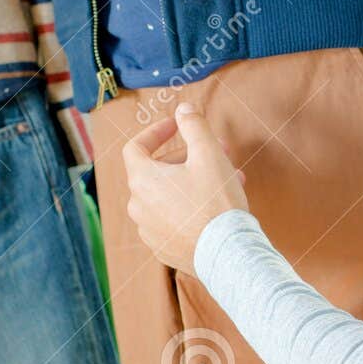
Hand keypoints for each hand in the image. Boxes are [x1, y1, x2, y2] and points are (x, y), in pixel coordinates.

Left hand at [123, 103, 248, 274]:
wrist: (227, 254)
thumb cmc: (215, 201)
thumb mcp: (208, 154)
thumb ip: (193, 126)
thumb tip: (183, 109)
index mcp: (142, 180)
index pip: (135, 147)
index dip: (155, 132)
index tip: (176, 126)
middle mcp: (138, 206)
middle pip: (155, 171)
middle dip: (187, 157)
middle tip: (217, 152)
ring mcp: (149, 230)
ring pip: (168, 196)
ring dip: (192, 182)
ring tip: (226, 179)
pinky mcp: (164, 248)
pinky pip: (173, 219)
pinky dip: (189, 207)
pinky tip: (216, 207)